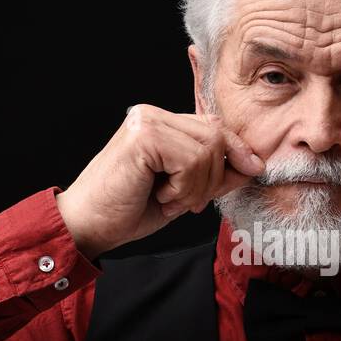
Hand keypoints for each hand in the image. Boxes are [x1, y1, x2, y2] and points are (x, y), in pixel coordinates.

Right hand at [56, 104, 263, 259]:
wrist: (87, 226)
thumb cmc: (127, 211)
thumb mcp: (183, 192)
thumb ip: (214, 175)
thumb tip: (253, 165)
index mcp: (160, 123)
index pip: (214, 126)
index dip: (237, 150)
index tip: (253, 170)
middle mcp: (152, 115)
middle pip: (217, 135)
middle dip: (214, 177)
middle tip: (187, 202)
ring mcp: (146, 121)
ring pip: (207, 149)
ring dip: (196, 187)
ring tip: (168, 198)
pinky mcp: (144, 136)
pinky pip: (191, 160)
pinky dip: (183, 187)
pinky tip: (160, 194)